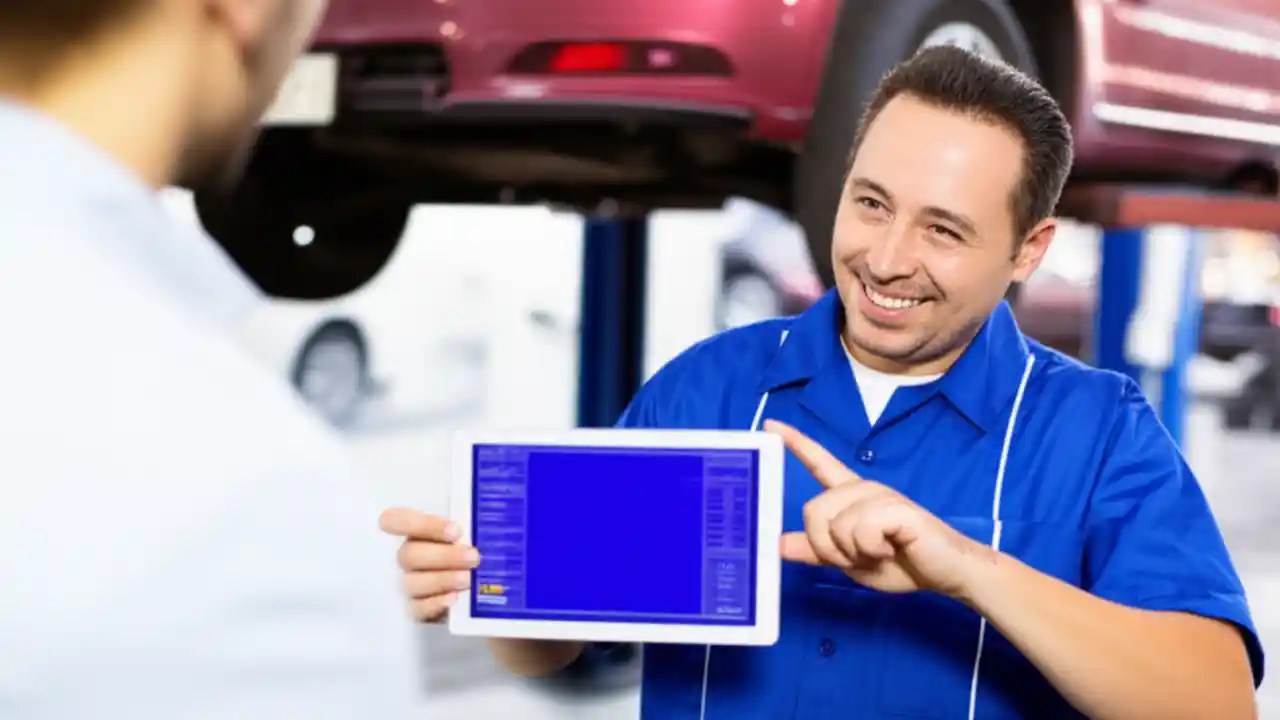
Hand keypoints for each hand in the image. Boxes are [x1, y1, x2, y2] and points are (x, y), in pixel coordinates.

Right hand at [379, 508, 480, 621]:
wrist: (481, 588)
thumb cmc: (470, 551)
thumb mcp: (469, 534)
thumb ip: (468, 526)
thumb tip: (483, 522)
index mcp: (415, 531)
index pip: (395, 520)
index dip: (422, 524)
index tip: (455, 532)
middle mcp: (407, 556)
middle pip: (409, 554)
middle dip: (444, 556)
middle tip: (473, 558)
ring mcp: (409, 583)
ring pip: (411, 582)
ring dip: (441, 579)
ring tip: (467, 579)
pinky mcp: (415, 608)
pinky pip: (416, 608)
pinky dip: (434, 603)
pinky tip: (452, 598)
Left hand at [766, 420, 994, 599]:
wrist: (946, 573)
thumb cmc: (902, 563)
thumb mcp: (850, 561)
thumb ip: (817, 551)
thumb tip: (779, 544)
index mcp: (851, 497)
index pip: (819, 463)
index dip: (795, 443)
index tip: (771, 424)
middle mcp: (862, 489)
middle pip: (812, 511)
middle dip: (828, 547)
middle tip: (860, 556)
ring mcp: (880, 495)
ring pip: (834, 525)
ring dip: (852, 553)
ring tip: (880, 553)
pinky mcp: (896, 508)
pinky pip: (860, 530)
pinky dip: (871, 550)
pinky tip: (891, 550)